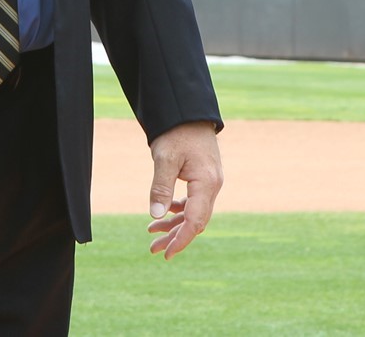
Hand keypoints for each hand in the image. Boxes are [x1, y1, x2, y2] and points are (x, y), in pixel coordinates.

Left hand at [145, 121, 221, 258]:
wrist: (188, 111)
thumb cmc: (177, 132)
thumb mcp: (165, 158)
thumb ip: (161, 187)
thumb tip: (156, 215)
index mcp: (207, 183)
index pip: (196, 220)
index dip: (181, 239)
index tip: (167, 254)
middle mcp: (212, 186)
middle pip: (196, 221)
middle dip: (175, 236)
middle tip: (154, 249)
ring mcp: (210, 183)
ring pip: (194, 213)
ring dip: (175, 225)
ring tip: (152, 233)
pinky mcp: (204, 178)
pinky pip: (194, 202)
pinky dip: (179, 210)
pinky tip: (164, 215)